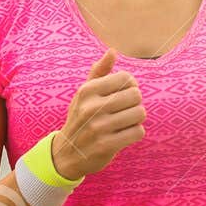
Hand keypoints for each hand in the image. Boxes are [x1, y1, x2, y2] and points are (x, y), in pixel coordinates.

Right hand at [51, 48, 146, 178]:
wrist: (66, 154)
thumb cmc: (80, 118)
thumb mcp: (84, 94)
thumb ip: (99, 71)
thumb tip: (113, 51)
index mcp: (87, 90)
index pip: (126, 78)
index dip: (130, 86)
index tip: (122, 94)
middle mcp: (91, 107)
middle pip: (136, 95)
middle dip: (135, 103)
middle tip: (124, 111)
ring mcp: (99, 127)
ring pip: (140, 114)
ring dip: (136, 119)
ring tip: (124, 123)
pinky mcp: (107, 145)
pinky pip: (138, 132)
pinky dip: (135, 133)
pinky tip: (123, 135)